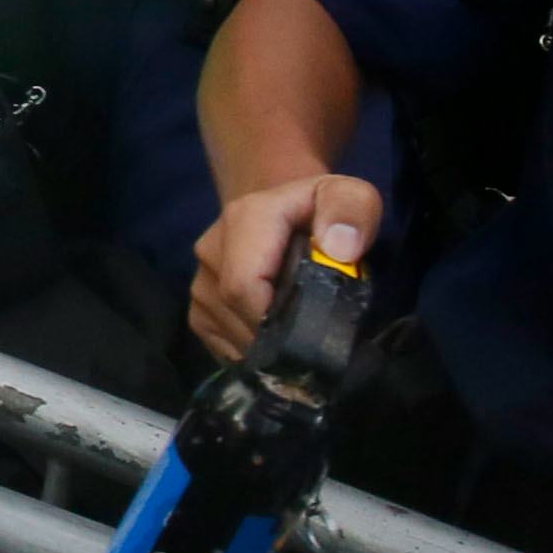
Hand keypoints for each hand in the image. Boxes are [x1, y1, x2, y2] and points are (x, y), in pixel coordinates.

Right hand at [189, 174, 380, 360]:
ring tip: (301, 331)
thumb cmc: (326, 212)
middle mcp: (211, 251)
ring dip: (271, 348)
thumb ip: (352, 210)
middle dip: (282, 339)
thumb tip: (340, 248)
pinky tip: (279, 338)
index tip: (314, 333)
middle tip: (319, 337)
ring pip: (234, 338)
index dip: (277, 320)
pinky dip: (256, 354)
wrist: (291, 217)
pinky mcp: (199, 312)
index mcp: (244, 219)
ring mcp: (201, 284)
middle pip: (240, 318)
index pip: (243, 286)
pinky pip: (226, 349)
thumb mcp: (352, 197)